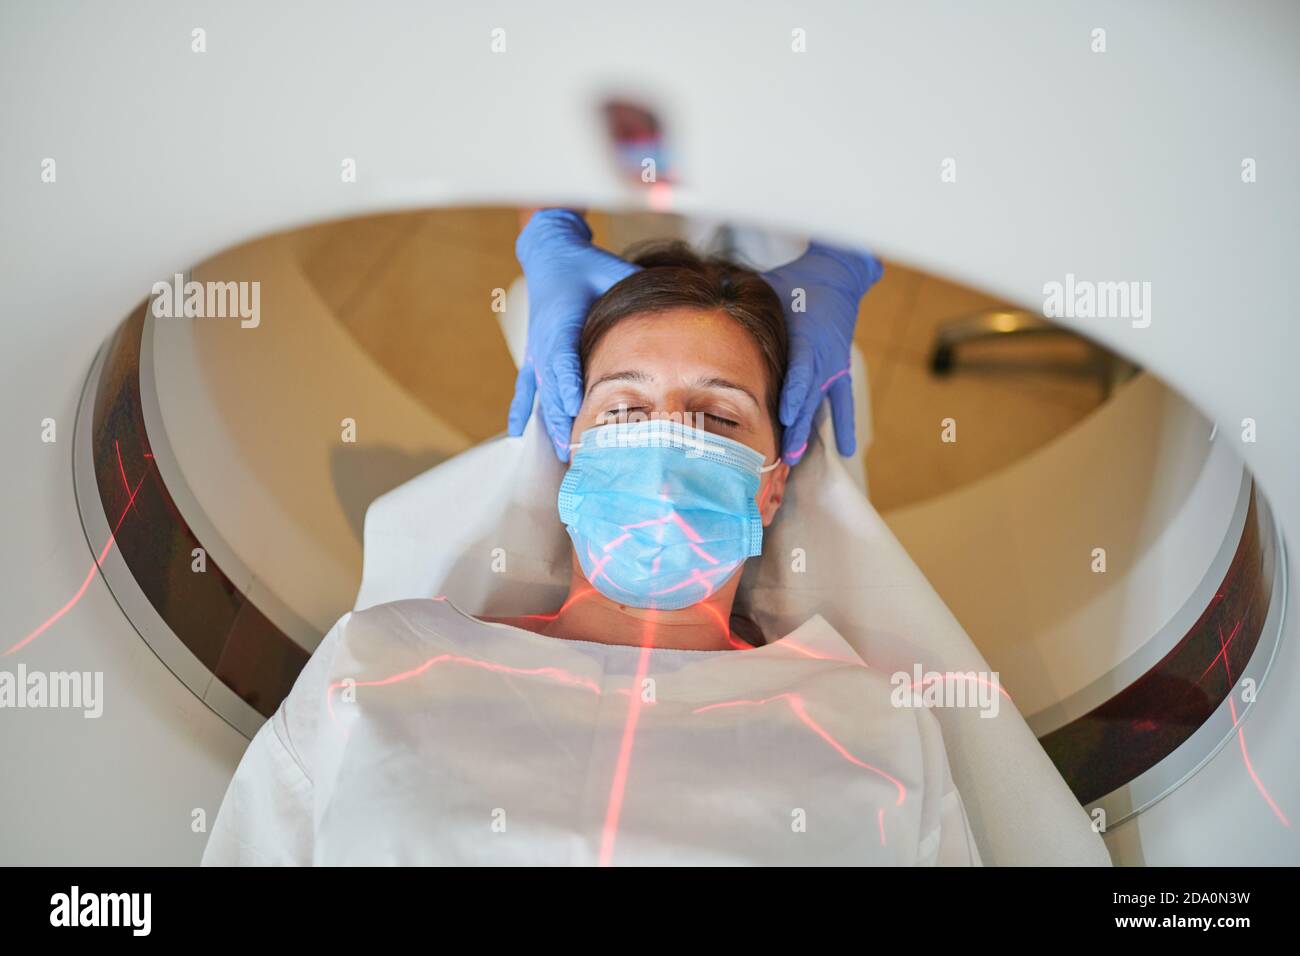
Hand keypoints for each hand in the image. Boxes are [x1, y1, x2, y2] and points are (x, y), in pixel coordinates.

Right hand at [508, 209, 639, 460]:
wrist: (553, 255)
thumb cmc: (589, 266)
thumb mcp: (614, 272)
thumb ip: (637, 291)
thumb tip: (677, 303)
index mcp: (562, 320)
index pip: (563, 357)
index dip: (569, 382)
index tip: (577, 406)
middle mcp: (545, 340)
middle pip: (552, 385)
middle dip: (563, 417)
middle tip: (575, 447)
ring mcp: (536, 351)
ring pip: (542, 393)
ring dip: (550, 423)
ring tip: (561, 451)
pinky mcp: (534, 356)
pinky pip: (524, 388)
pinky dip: (518, 411)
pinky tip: (517, 434)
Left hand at [762, 242, 882, 462]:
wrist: (836, 275)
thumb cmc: (794, 283)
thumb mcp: (770, 290)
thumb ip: (744, 305)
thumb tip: (707, 303)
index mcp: (806, 336)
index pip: (801, 370)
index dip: (794, 394)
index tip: (785, 416)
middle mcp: (822, 356)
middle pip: (807, 397)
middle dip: (795, 426)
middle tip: (783, 456)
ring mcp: (833, 367)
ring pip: (818, 405)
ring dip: (807, 432)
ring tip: (795, 458)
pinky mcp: (840, 371)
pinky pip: (843, 402)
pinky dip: (844, 425)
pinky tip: (846, 451)